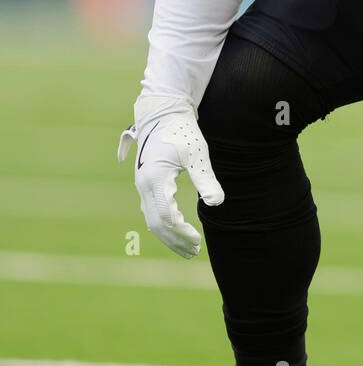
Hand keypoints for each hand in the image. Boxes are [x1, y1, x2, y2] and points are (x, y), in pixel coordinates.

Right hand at [118, 95, 223, 257]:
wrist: (163, 113)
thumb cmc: (183, 131)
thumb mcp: (198, 153)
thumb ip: (206, 179)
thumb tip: (216, 203)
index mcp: (155, 179)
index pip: (165, 216)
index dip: (180, 233)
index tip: (198, 240)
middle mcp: (144, 185)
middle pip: (156, 223)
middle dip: (175, 240)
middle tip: (195, 252)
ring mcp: (142, 185)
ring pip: (151, 219)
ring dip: (169, 236)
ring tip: (189, 248)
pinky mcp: (146, 183)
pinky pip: (151, 211)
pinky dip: (163, 225)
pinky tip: (177, 231)